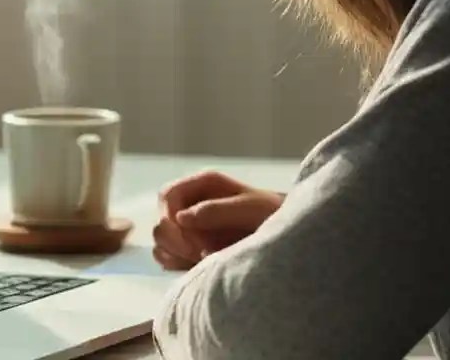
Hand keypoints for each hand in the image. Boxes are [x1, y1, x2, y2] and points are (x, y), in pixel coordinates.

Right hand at [152, 170, 283, 269]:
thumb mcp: (251, 209)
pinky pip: (167, 257)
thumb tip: (181, 218)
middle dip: (176, 241)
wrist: (289, 238)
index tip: (193, 241)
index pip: (167, 196)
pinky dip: (177, 263)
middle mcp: (191, 203)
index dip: (172, 218)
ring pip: (161, 242)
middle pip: (160, 221)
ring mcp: (188, 227)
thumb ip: (217, 210)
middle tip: (203, 254)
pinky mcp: (189, 247)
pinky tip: (201, 264)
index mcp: (203, 185)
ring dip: (176, 254)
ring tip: (206, 259)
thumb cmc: (274, 216)